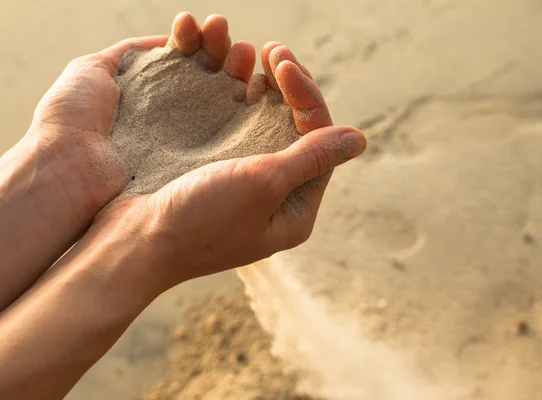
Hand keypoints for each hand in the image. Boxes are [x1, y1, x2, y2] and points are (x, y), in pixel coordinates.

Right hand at [83, 12, 365, 289]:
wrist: (132, 244)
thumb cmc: (199, 219)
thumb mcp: (262, 185)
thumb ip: (311, 157)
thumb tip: (360, 139)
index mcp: (296, 207)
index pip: (318, 140)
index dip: (306, 96)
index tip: (282, 62)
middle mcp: (277, 196)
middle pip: (296, 131)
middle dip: (288, 88)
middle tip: (273, 49)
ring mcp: (246, 185)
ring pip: (266, 127)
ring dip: (263, 90)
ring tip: (251, 55)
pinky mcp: (216, 175)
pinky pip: (236, 131)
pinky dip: (236, 103)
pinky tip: (230, 79)